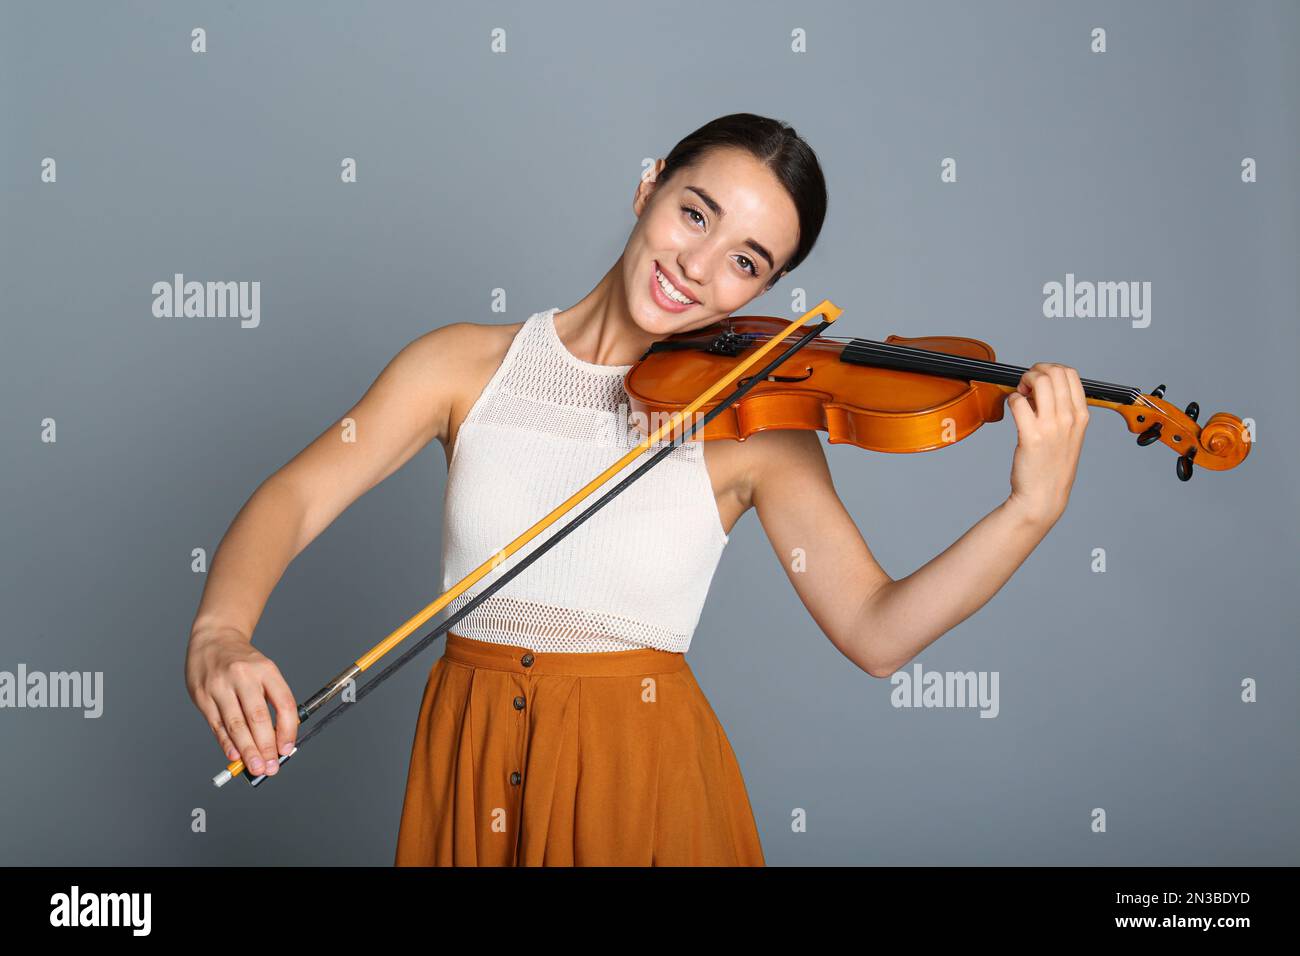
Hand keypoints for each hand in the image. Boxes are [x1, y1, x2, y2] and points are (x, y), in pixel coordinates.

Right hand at [185, 626, 297, 776]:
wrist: (213, 638)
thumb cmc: (243, 661)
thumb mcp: (265, 671)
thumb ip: (272, 702)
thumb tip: (278, 739)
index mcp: (266, 669)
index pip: (283, 703)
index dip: (288, 729)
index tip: (287, 749)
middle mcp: (243, 676)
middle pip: (258, 717)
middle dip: (266, 746)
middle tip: (271, 767)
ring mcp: (220, 686)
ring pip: (236, 724)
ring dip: (247, 750)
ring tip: (256, 767)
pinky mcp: (202, 696)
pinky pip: (216, 724)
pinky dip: (226, 743)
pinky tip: (234, 756)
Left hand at [1005, 362, 1089, 526]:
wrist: (1044, 496)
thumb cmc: (1052, 465)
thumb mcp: (1069, 434)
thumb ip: (1060, 409)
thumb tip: (1040, 387)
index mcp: (1081, 415)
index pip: (1070, 374)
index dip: (1050, 369)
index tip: (1039, 380)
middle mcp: (1069, 418)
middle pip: (1053, 372)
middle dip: (1035, 371)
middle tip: (1025, 385)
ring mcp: (1051, 427)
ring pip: (1038, 382)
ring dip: (1023, 382)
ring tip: (1020, 395)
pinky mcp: (1031, 435)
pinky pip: (1018, 402)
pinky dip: (1011, 400)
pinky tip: (1013, 409)